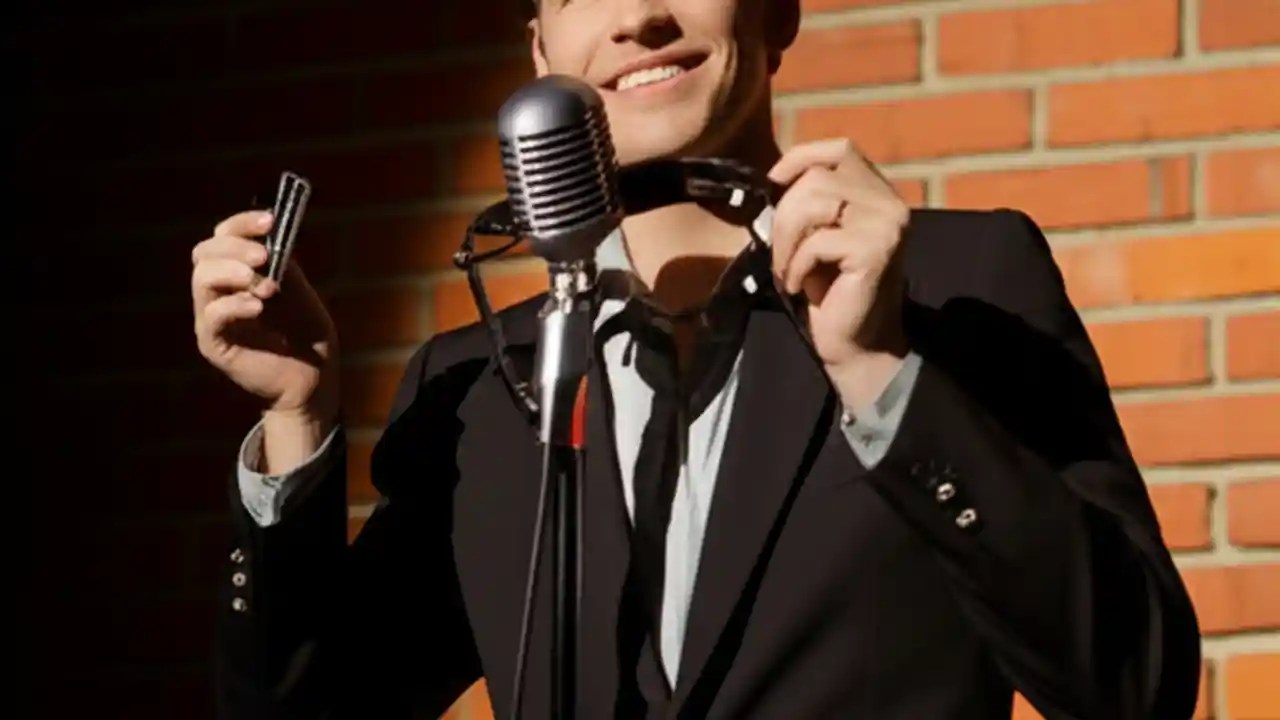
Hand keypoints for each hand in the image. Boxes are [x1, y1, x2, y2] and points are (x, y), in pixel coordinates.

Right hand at [191, 210, 338, 423]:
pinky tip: (259, 306)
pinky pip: (212, 316)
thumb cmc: (307, 333)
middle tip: (264, 256)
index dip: (242, 224)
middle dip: (234, 247)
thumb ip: (284, 265)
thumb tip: (273, 236)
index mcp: (237, 273)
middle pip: (205, 253)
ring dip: (234, 272)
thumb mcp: (299, 291)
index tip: (270, 220)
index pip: (223, 237)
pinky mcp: (214, 344)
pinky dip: (235, 305)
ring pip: (202, 279)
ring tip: (267, 286)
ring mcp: (213, 318)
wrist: (314, 377)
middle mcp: (219, 292)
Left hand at [767, 139, 909, 406]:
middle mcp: (890, 202)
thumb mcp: (817, 236)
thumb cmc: (832, 292)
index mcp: (878, 192)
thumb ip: (809, 203)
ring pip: (814, 203)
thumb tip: (771, 180)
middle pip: (817, 178)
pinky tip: (802, 286)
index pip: (839, 149)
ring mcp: (888, 225)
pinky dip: (797, 264)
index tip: (773, 184)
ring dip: (787, 241)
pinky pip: (817, 241)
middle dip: (784, 216)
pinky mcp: (876, 251)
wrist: (856, 345)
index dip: (800, 158)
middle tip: (781, 254)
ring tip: (789, 270)